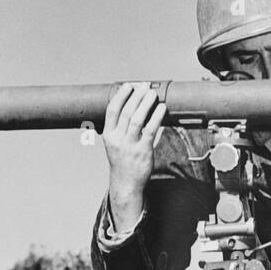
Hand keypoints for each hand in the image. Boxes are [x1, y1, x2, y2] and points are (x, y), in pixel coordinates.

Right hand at [102, 82, 166, 231]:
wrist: (126, 183)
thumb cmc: (123, 160)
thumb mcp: (115, 143)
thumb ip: (120, 127)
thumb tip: (133, 107)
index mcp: (108, 135)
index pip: (112, 110)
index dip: (121, 95)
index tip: (129, 85)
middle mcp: (117, 139)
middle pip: (126, 112)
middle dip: (136, 96)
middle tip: (145, 86)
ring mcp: (130, 146)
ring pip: (137, 119)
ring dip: (146, 104)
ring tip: (153, 94)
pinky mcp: (143, 151)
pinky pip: (150, 130)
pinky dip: (156, 117)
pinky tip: (162, 109)